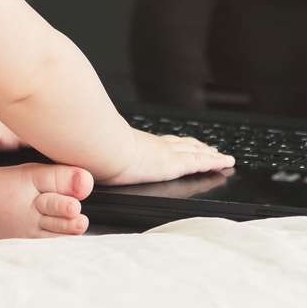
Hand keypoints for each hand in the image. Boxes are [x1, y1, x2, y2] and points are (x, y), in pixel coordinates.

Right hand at [97, 129, 234, 186]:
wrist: (99, 147)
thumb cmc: (92, 150)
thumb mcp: (94, 150)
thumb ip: (95, 152)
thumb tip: (80, 152)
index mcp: (136, 144)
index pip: (161, 143)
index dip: (175, 143)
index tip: (183, 143)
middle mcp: (154, 145)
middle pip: (181, 144)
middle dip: (195, 146)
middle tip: (208, 148)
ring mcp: (165, 153)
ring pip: (195, 152)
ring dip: (208, 153)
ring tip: (220, 156)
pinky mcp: (174, 164)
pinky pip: (201, 163)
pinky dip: (215, 161)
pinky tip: (226, 162)